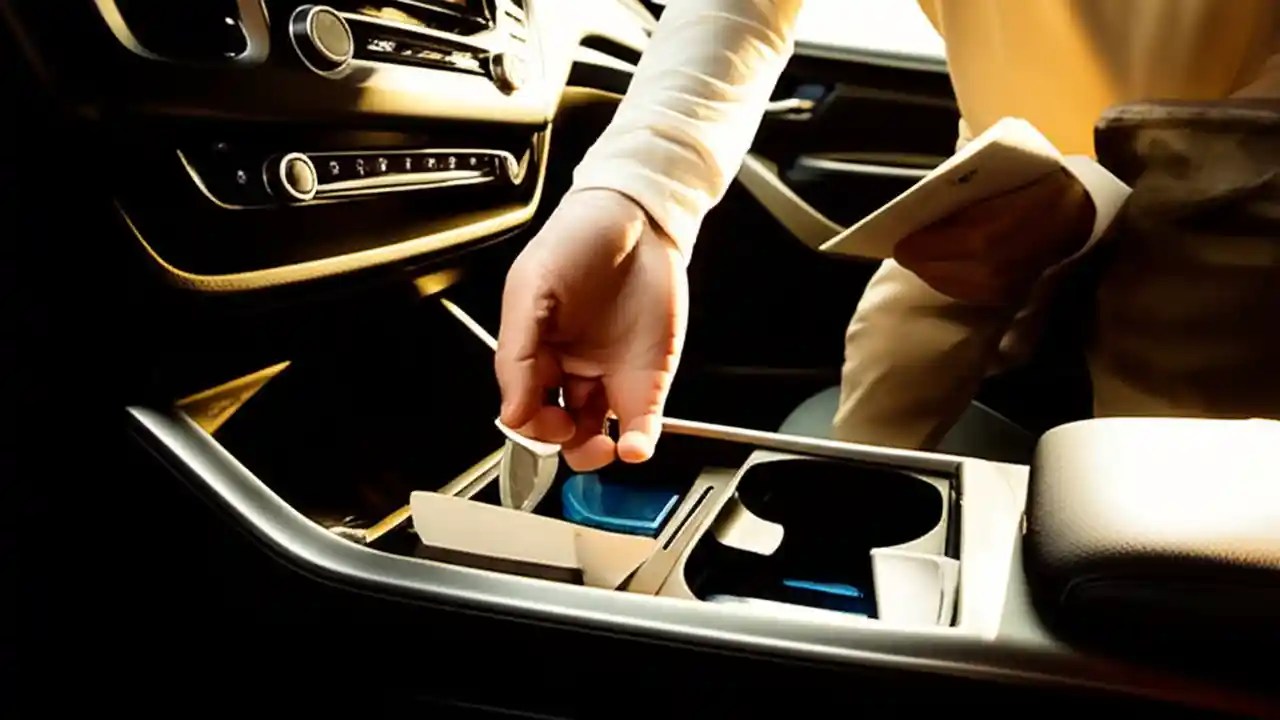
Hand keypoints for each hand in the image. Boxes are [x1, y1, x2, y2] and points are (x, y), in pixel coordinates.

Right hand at [495, 189, 687, 470]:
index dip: (530, 425)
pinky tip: (633, 446)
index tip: (540, 421)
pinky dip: (639, 443)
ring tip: (606, 449)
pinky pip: (642, 423)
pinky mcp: (649, 377)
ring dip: (599, 454)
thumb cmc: (575, 242)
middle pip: (560, 432)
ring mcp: (611, 377)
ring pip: (599, 437)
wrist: (635, 219)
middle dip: (563, 446)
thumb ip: (517, 353)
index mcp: (535, 354)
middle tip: (571, 435)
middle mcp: (571, 371)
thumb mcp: (530, 289)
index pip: (525, 410)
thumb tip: (512, 411)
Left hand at [893, 168, 1094, 305]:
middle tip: (907, 244)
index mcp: (981, 235)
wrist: (1083, 214)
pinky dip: (950, 279)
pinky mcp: (1005, 298)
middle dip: (915, 256)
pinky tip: (945, 267)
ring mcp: (996, 287)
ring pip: (943, 284)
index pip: (923, 246)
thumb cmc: (1035, 185)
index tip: (897, 233)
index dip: (907, 241)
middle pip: (928, 268)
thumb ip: (955, 198)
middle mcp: (986, 268)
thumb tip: (921, 209)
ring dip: (930, 270)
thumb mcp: (992, 180)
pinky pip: (963, 292)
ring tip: (923, 255)